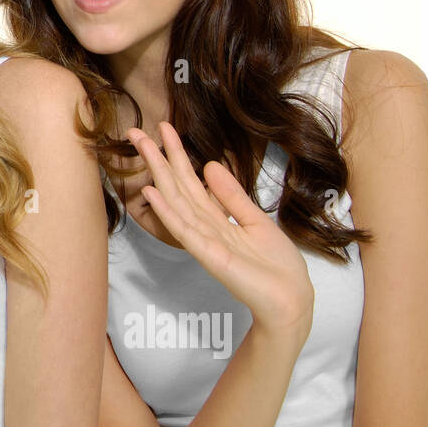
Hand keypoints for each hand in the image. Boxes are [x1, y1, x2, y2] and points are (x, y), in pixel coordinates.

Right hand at [128, 122, 313, 333]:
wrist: (290, 298)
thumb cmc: (276, 266)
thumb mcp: (256, 220)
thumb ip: (232, 196)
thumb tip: (211, 165)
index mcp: (216, 217)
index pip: (190, 180)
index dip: (177, 154)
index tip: (164, 128)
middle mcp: (204, 226)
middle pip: (176, 186)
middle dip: (158, 157)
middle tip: (136, 130)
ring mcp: (204, 241)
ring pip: (176, 201)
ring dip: (158, 174)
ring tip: (142, 148)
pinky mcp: (209, 255)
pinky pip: (184, 229)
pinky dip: (167, 210)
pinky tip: (153, 191)